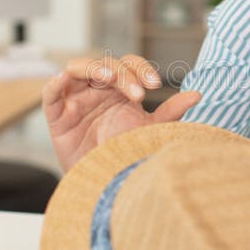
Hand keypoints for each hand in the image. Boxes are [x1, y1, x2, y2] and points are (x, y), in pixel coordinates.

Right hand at [42, 54, 200, 170]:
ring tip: (109, 77)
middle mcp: (98, 89)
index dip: (140, 69)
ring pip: (78, 68)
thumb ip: (171, 111)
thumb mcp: (151, 130)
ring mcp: (76, 99)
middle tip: (138, 93)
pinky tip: (65, 79)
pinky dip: (56, 82)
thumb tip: (198, 94)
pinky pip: (51, 93)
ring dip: (93, 67)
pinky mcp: (56, 115)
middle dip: (123, 74)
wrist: (104, 184)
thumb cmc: (125, 153)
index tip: (155, 86)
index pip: (129, 65)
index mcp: (120, 89)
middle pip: (107, 65)